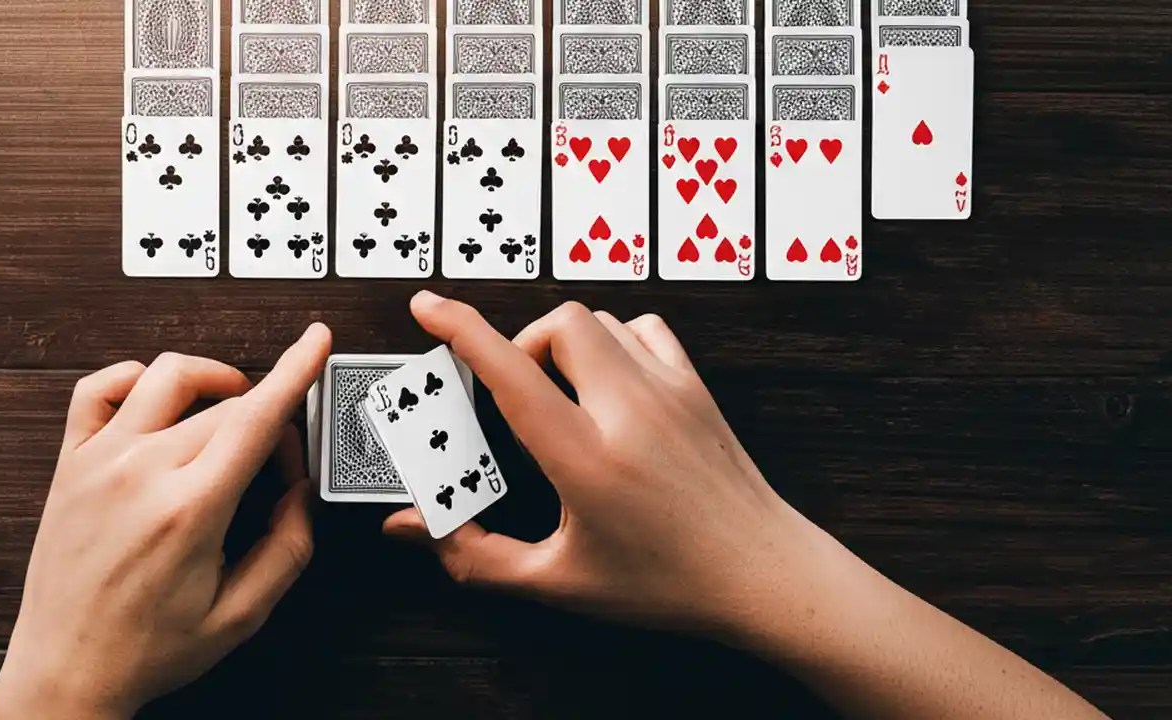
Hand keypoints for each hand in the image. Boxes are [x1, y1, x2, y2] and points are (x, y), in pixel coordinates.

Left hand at [0, 324, 330, 719]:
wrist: (65, 670)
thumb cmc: (148, 648)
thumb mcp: (242, 614)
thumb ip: (288, 548)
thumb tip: (301, 493)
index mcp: (190, 508)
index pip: (255, 416)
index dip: (295, 371)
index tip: (315, 340)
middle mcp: (141, 472)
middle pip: (227, 405)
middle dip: (268, 420)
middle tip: (277, 465)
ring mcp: (99, 461)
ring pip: (168, 377)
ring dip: (212, 381)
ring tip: (229, 410)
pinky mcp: (70, 463)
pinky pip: (99, 388)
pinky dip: (135, 378)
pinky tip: (158, 402)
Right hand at [385, 295, 839, 648]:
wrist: (763, 574)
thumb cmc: (666, 584)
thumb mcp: (558, 583)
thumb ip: (474, 555)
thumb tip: (409, 527)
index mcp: (587, 459)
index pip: (511, 372)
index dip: (461, 329)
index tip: (428, 305)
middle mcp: (629, 411)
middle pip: (558, 324)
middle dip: (518, 345)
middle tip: (511, 394)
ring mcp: (669, 391)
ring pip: (598, 320)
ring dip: (563, 343)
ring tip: (557, 394)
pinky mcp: (696, 387)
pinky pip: (643, 329)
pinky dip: (612, 341)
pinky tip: (607, 382)